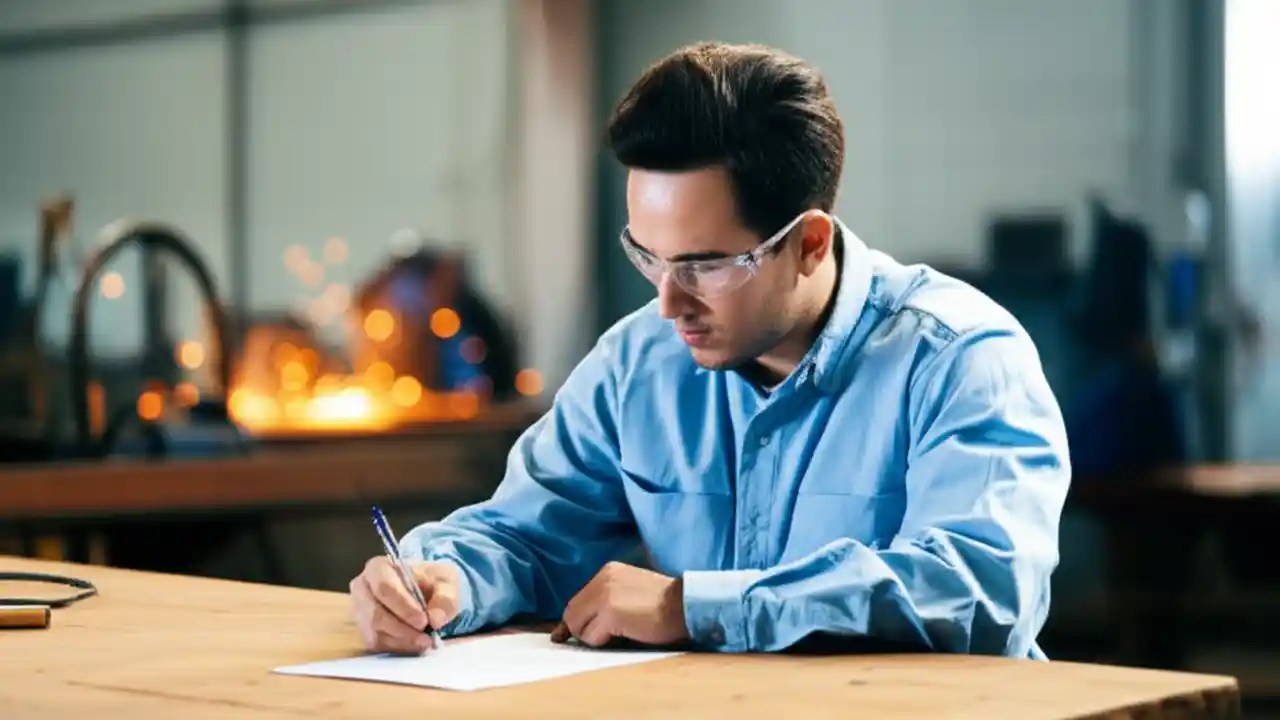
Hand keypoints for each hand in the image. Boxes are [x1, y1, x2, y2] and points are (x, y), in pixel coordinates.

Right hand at [349, 557, 460, 653]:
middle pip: (375, 614)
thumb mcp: (446, 582)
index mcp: (378, 568)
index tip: (423, 621)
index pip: (384, 588)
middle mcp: (362, 589)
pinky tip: (415, 644)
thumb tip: (435, 619)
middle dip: (403, 629)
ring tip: (424, 641)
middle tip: (426, 637)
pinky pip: (376, 645)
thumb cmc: (431, 582)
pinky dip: (398, 648)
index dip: (403, 607)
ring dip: (402, 641)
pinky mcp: (364, 631)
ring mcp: (360, 612)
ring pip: (375, 633)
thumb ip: (445, 597)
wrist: (426, 591)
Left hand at [550, 561, 688, 647]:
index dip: (580, 619)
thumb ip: (607, 598)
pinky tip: (624, 635)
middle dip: (582, 629)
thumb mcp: (631, 589)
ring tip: (619, 634)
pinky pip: (591, 637)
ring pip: (578, 626)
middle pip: (572, 613)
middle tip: (602, 636)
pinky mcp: (610, 613)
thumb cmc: (664, 603)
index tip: (579, 631)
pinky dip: (603, 642)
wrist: (685, 605)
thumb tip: (581, 622)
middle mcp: (602, 579)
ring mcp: (604, 596)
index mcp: (607, 571)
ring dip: (594, 637)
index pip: (579, 599)